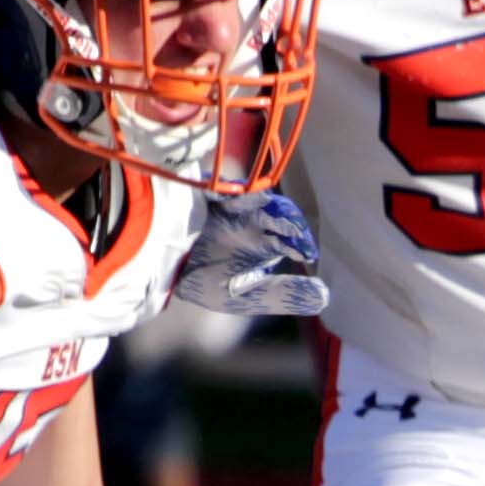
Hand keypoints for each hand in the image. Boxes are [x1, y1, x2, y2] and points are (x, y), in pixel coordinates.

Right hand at [172, 188, 328, 316]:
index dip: (300, 242)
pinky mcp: (206, 195)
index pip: (291, 236)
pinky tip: (250, 202)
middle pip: (279, 212)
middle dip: (289, 222)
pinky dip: (238, 195)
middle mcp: (252, 220)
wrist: (159, 271)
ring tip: (276, 219)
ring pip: (258, 198)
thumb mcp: (245, 295)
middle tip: (295, 235)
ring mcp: (230, 206)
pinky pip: (224, 188)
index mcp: (263, 242)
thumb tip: (325, 297)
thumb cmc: (203, 282)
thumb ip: (282, 295)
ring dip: (269, 207)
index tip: (307, 254)